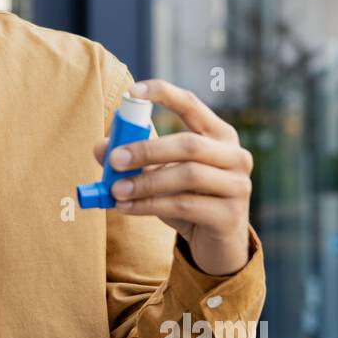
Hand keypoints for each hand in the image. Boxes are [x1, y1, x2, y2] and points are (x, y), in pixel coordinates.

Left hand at [92, 79, 252, 275]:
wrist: (216, 244)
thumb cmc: (187, 200)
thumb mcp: (159, 176)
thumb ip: (134, 159)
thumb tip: (100, 148)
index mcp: (218, 135)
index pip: (192, 104)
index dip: (163, 94)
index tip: (131, 93)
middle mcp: (235, 155)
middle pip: (188, 144)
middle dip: (147, 150)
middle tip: (114, 159)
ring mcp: (238, 185)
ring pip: (187, 176)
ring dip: (145, 182)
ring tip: (116, 190)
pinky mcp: (230, 215)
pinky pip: (185, 205)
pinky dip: (150, 206)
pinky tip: (126, 208)